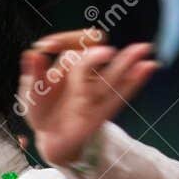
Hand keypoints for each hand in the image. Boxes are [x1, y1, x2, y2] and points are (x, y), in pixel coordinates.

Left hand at [18, 29, 158, 167]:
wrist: (50, 138)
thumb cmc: (42, 109)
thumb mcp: (31, 92)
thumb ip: (34, 73)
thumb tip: (32, 52)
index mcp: (68, 64)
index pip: (73, 43)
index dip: (63, 40)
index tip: (46, 46)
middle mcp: (86, 73)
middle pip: (96, 53)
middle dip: (92, 52)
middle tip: (91, 56)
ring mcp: (96, 92)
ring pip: (114, 73)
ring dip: (128, 60)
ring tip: (142, 48)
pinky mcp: (102, 111)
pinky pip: (122, 94)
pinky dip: (135, 80)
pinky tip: (147, 67)